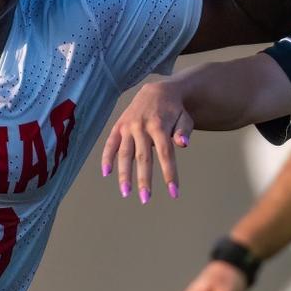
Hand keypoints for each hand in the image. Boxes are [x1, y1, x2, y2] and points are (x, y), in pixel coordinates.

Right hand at [101, 77, 191, 203]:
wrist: (156, 90)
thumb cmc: (174, 110)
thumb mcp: (184, 117)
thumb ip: (184, 131)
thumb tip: (183, 145)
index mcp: (160, 125)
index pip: (166, 154)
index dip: (170, 175)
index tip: (173, 193)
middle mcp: (141, 126)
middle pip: (143, 157)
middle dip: (144, 180)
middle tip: (145, 199)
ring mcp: (128, 126)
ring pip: (124, 153)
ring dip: (124, 174)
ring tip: (125, 193)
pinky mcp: (118, 126)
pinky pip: (110, 143)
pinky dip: (106, 157)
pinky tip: (106, 173)